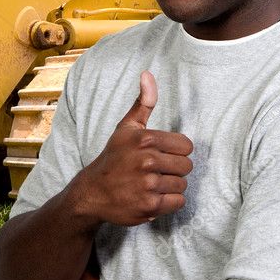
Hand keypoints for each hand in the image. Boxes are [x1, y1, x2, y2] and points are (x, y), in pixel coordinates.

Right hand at [72, 70, 193, 225]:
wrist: (92, 192)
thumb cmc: (114, 157)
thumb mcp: (126, 127)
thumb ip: (143, 102)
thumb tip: (148, 73)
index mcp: (145, 139)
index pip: (186, 146)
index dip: (174, 152)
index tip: (159, 155)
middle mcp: (147, 161)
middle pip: (187, 167)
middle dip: (173, 170)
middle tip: (154, 171)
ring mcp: (148, 185)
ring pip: (182, 185)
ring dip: (170, 186)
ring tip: (151, 184)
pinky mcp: (149, 206)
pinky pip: (178, 202)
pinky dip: (168, 202)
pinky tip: (151, 196)